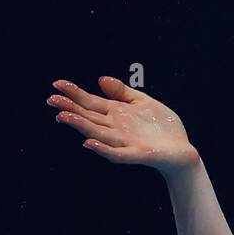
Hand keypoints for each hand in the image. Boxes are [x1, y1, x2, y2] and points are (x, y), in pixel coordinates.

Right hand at [47, 76, 199, 172]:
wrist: (182, 150)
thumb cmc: (163, 127)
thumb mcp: (143, 102)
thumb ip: (123, 92)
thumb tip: (101, 79)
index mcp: (116, 113)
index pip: (90, 102)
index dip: (74, 93)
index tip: (57, 84)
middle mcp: (116, 128)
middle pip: (89, 117)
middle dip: (70, 108)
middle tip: (51, 100)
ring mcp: (125, 142)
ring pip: (97, 134)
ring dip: (80, 126)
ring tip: (64, 117)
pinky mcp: (136, 154)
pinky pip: (116, 153)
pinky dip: (103, 149)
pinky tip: (90, 143)